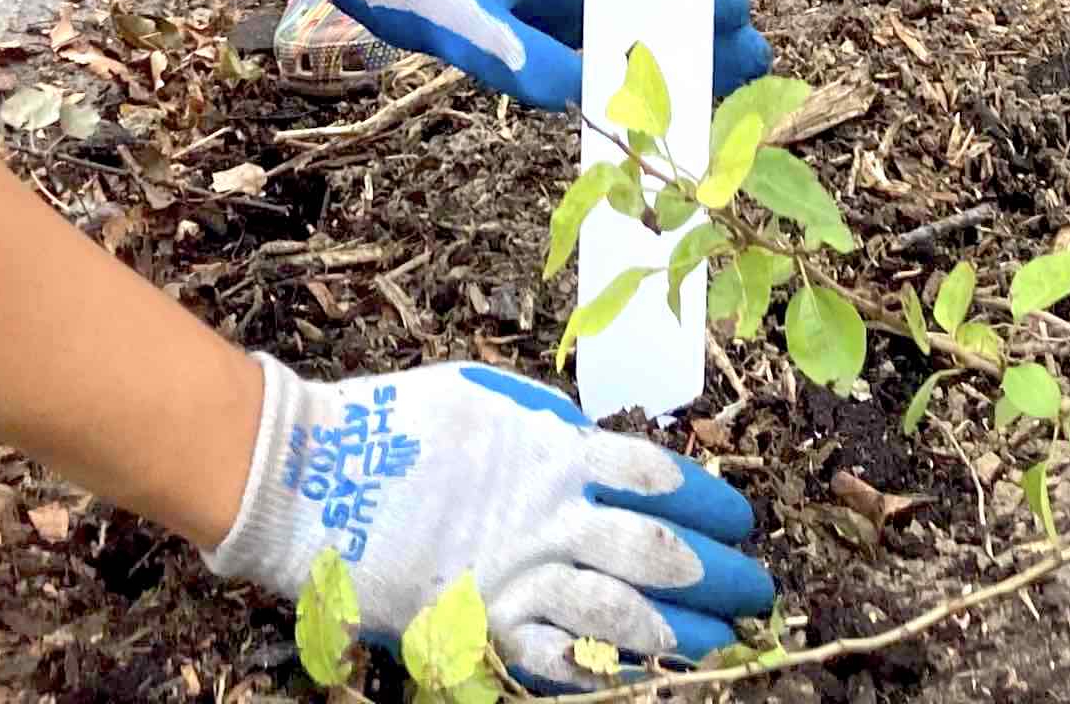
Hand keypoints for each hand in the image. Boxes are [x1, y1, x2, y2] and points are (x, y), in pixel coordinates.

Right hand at [208, 355, 774, 684]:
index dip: (710, 501)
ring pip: (624, 617)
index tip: (741, 519)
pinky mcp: (482, 628)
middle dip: (718, 576)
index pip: (658, 477)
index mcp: (554, 451)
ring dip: (683, 636)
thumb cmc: (394, 426)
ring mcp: (518, 576)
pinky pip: (559, 665)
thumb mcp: (484, 395)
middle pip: (658, 550)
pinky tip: (644, 681)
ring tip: (724, 648)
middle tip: (756, 591)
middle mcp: (549, 516)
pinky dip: (606, 676)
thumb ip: (546, 419)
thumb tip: (595, 438)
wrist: (313, 479)